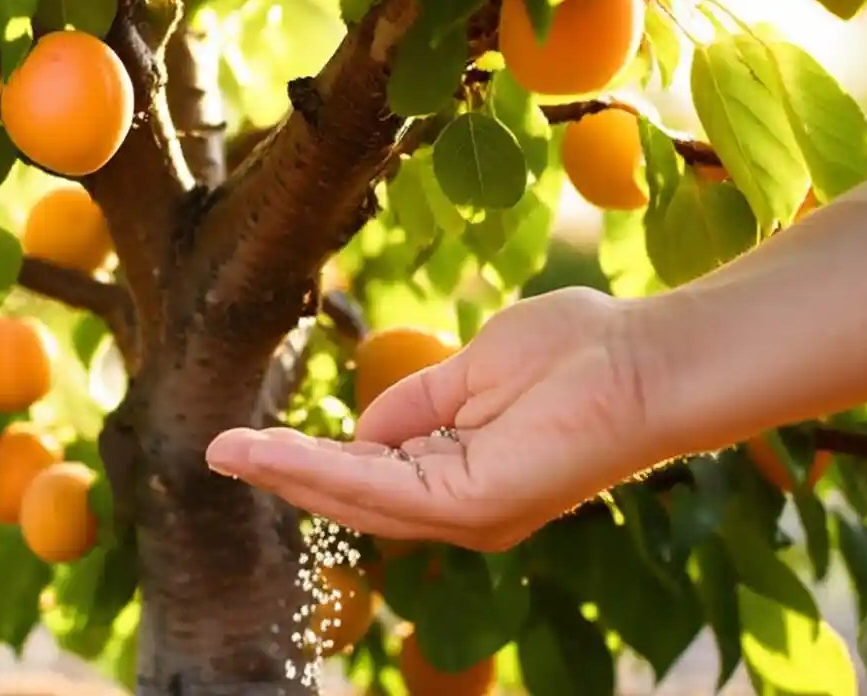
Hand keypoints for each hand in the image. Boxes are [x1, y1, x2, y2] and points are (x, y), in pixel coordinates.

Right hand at [206, 287, 663, 551]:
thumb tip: (363, 429)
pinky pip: (379, 488)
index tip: (256, 443)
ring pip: (357, 498)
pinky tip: (271, 454)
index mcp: (462, 475)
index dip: (314, 460)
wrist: (646, 359)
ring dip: (287, 474)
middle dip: (285, 474)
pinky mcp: (472, 504)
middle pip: (354, 496)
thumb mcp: (471, 373)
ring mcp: (467, 512)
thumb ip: (416, 405)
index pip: (372, 474)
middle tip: (220, 453)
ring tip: (227, 453)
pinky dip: (319, 470)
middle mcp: (461, 508)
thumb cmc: (576, 353)